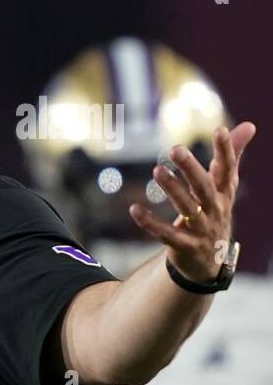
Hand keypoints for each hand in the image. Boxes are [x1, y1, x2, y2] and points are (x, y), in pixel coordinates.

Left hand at [129, 122, 255, 281]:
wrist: (211, 260)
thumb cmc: (214, 213)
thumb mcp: (224, 187)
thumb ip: (231, 157)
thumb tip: (250, 125)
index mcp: (224, 193)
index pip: (228, 170)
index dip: (226, 151)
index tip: (220, 130)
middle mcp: (216, 210)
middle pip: (205, 187)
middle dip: (191, 168)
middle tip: (175, 148)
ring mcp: (201, 230)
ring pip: (187, 209)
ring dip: (173, 189)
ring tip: (158, 170)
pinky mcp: (184, 246)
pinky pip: (166, 234)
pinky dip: (150, 223)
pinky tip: (134, 209)